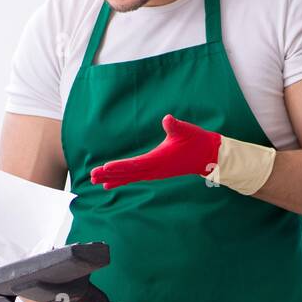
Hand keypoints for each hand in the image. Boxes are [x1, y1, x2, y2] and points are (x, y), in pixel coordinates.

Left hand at [90, 114, 221, 189]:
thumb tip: (168, 119)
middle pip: (128, 174)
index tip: (105, 168)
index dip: (120, 166)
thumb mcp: (186, 130)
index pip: (135, 164)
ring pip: (131, 177)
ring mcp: (155, 173)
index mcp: (159, 160)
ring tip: (97, 181)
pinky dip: (123, 179)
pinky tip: (112, 182)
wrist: (208, 155)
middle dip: (110, 174)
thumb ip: (175, 126)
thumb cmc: (196, 140)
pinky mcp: (156, 172)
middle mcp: (155, 170)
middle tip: (92, 176)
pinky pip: (136, 177)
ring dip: (114, 178)